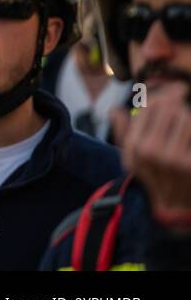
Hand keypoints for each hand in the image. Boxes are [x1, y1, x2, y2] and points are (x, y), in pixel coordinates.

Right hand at [111, 82, 190, 222]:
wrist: (174, 207)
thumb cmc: (151, 178)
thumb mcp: (130, 158)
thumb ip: (123, 132)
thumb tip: (115, 110)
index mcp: (136, 146)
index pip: (149, 107)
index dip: (161, 95)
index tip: (171, 92)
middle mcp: (154, 150)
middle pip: (169, 108)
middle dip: (176, 103)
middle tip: (181, 100)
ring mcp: (176, 157)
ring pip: (186, 118)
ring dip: (187, 116)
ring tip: (184, 122)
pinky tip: (188, 133)